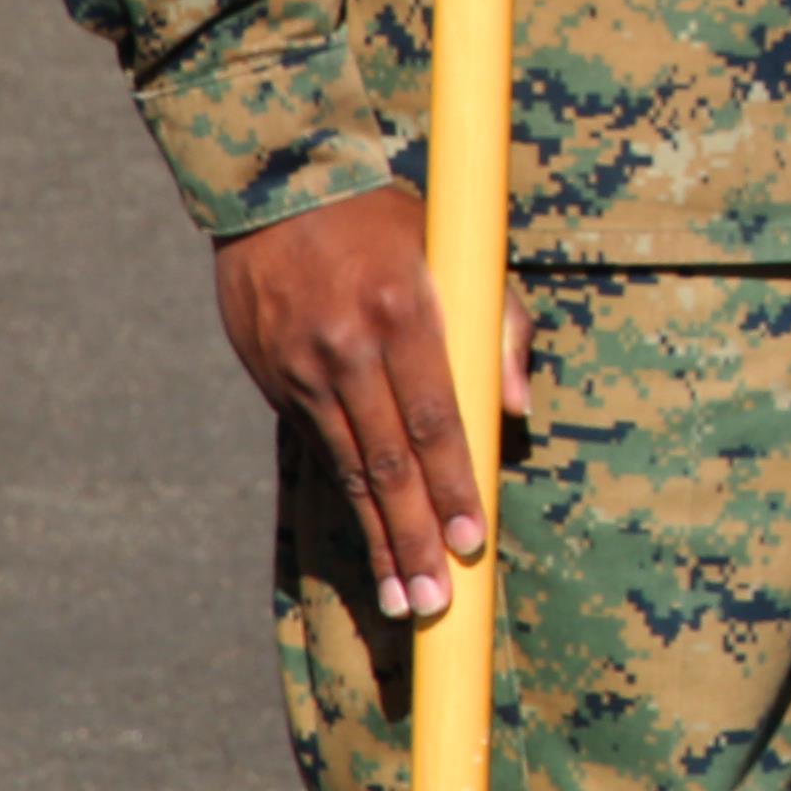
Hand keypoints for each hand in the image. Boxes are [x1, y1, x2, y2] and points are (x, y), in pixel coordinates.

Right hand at [212, 183, 532, 623]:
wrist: (276, 186)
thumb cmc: (387, 216)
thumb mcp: (453, 249)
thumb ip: (496, 323)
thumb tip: (517, 409)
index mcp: (403, 312)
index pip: (436, 422)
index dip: (456, 488)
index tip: (474, 543)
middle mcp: (348, 349)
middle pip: (388, 464)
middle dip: (414, 539)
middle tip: (433, 603)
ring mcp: (303, 369)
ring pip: (348, 471)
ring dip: (375, 539)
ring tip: (398, 598)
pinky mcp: (273, 379)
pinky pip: (319, 447)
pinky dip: (342, 497)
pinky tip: (362, 538)